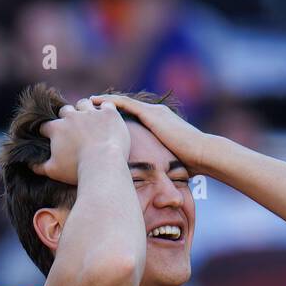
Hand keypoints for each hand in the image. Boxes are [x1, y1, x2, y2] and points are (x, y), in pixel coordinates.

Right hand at [33, 98, 130, 185]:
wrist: (103, 166)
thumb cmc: (76, 170)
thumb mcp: (54, 171)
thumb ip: (40, 167)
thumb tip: (29, 164)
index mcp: (57, 128)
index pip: (46, 126)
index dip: (47, 132)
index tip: (50, 138)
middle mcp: (72, 116)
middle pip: (65, 111)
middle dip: (67, 118)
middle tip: (73, 128)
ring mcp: (91, 113)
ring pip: (84, 104)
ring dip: (84, 109)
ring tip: (89, 119)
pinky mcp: (108, 113)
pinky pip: (106, 105)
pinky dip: (105, 110)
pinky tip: (107, 118)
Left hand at [92, 94, 206, 174]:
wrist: (202, 153)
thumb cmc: (190, 163)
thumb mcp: (167, 163)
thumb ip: (157, 165)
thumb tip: (151, 184)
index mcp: (158, 123)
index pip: (132, 117)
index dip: (114, 118)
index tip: (98, 121)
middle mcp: (154, 113)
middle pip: (124, 108)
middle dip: (105, 108)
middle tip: (86, 109)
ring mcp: (153, 112)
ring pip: (121, 103)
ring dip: (103, 103)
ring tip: (84, 102)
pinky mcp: (151, 114)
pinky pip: (124, 105)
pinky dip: (109, 102)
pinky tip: (94, 102)